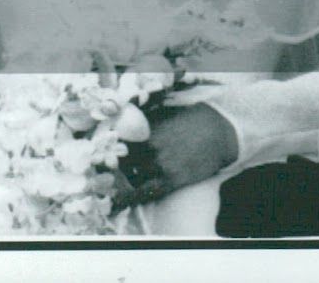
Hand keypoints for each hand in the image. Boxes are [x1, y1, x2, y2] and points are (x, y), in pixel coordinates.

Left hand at [112, 100, 240, 210]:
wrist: (217, 132)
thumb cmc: (189, 119)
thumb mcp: (160, 114)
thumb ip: (141, 123)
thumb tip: (121, 125)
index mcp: (144, 128)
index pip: (115, 142)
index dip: (107, 148)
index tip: (100, 152)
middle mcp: (148, 146)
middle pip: (120, 160)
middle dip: (112, 164)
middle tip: (105, 168)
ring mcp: (160, 164)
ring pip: (130, 175)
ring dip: (123, 178)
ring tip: (114, 182)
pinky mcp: (171, 180)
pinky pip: (145, 193)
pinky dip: (128, 199)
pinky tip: (116, 204)